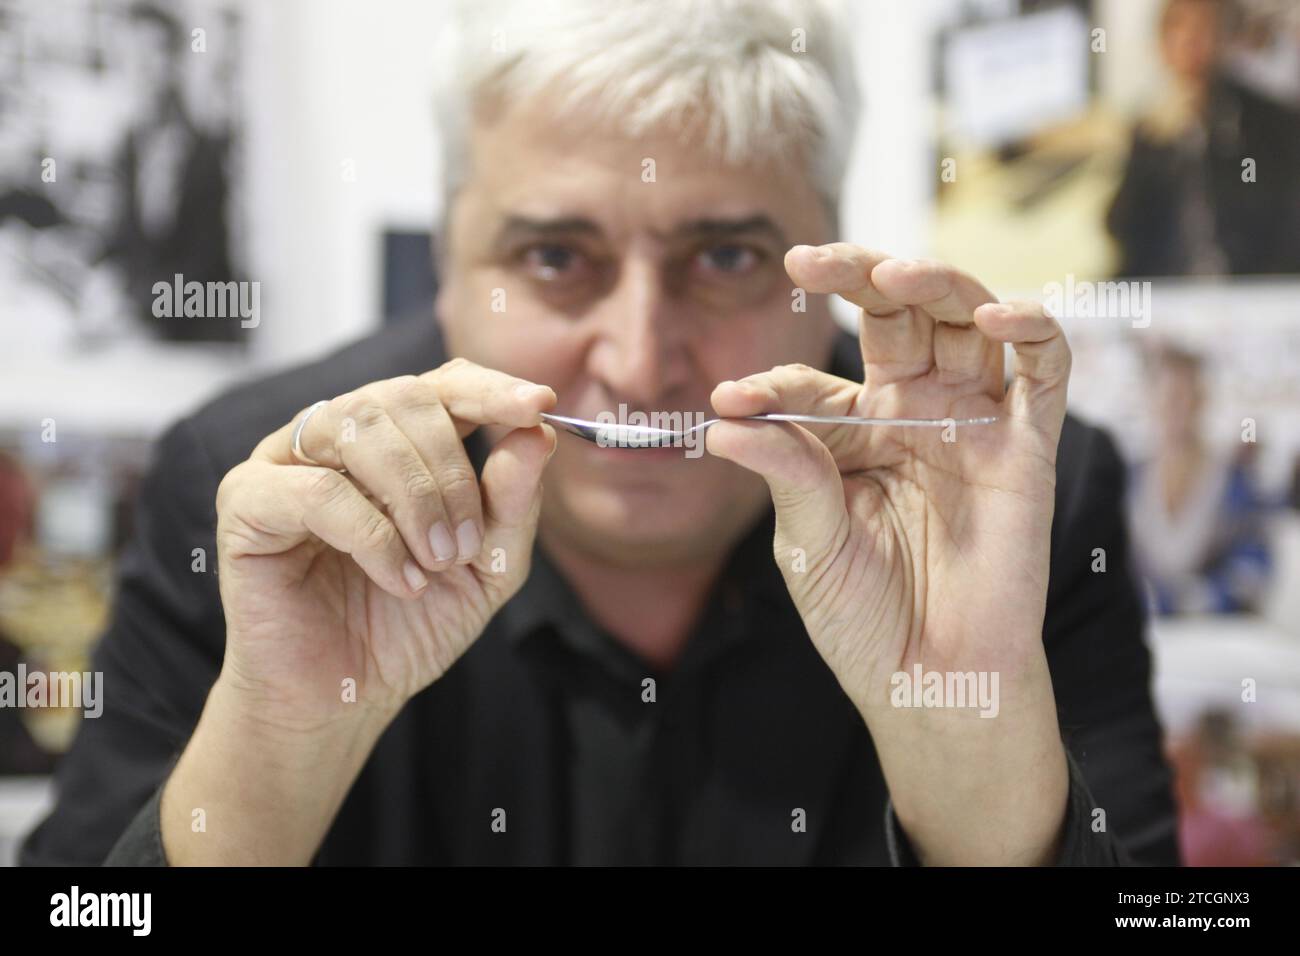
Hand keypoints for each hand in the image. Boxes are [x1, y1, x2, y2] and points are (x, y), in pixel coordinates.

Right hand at [214, 358, 556, 729]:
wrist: (343, 698)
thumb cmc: (409, 625)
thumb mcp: (486, 566)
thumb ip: (513, 502)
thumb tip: (538, 433)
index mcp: (397, 440)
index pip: (444, 383)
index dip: (491, 389)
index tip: (538, 405)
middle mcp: (338, 436)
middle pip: (404, 397)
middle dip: (452, 470)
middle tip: (467, 545)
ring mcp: (286, 460)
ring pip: (360, 428)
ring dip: (417, 499)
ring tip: (437, 563)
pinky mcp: (246, 502)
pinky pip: (317, 490)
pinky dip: (374, 537)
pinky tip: (400, 580)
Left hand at [706, 243, 1070, 863]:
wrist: (929, 681)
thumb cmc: (862, 616)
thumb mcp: (808, 541)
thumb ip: (784, 470)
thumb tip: (723, 417)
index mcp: (856, 434)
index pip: (813, 382)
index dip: (772, 384)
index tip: (729, 401)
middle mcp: (917, 414)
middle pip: (897, 317)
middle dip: (859, 277)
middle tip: (808, 259)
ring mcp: (975, 423)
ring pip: (968, 321)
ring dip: (937, 284)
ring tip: (892, 275)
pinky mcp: (1029, 446)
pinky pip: (1043, 368)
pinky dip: (1030, 328)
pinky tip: (995, 314)